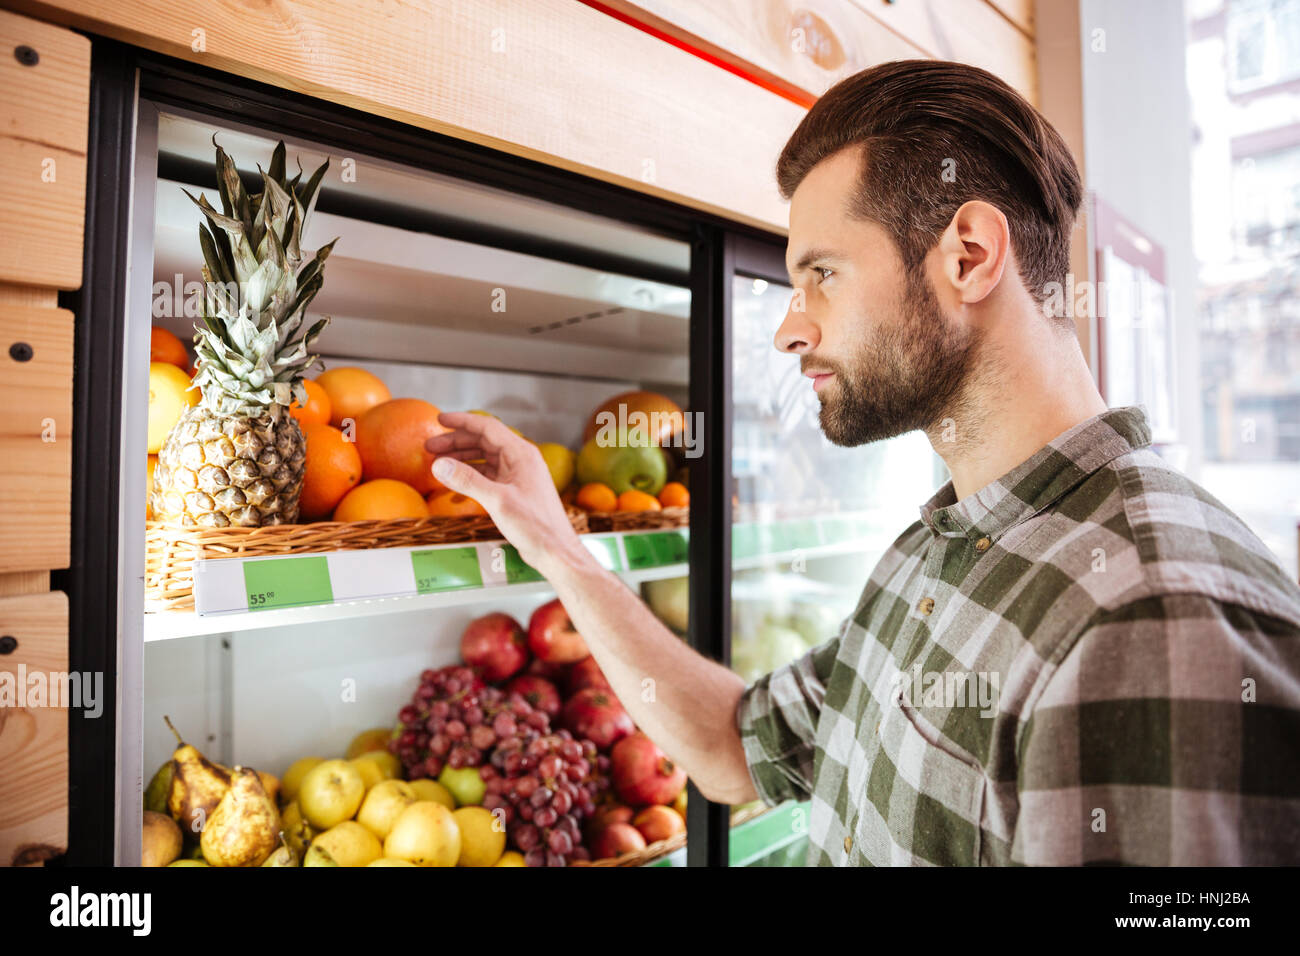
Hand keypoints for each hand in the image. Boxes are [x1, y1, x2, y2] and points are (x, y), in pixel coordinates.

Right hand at [425, 412, 584, 574]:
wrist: (555, 550)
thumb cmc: (535, 525)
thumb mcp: (497, 501)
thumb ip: (467, 480)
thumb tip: (439, 464)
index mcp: (521, 454)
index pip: (488, 427)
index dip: (462, 422)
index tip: (439, 420)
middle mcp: (520, 460)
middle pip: (483, 441)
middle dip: (456, 442)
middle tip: (430, 447)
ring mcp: (517, 475)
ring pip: (484, 458)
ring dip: (461, 459)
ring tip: (437, 464)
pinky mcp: (513, 491)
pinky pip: (488, 476)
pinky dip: (470, 477)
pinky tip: (453, 485)